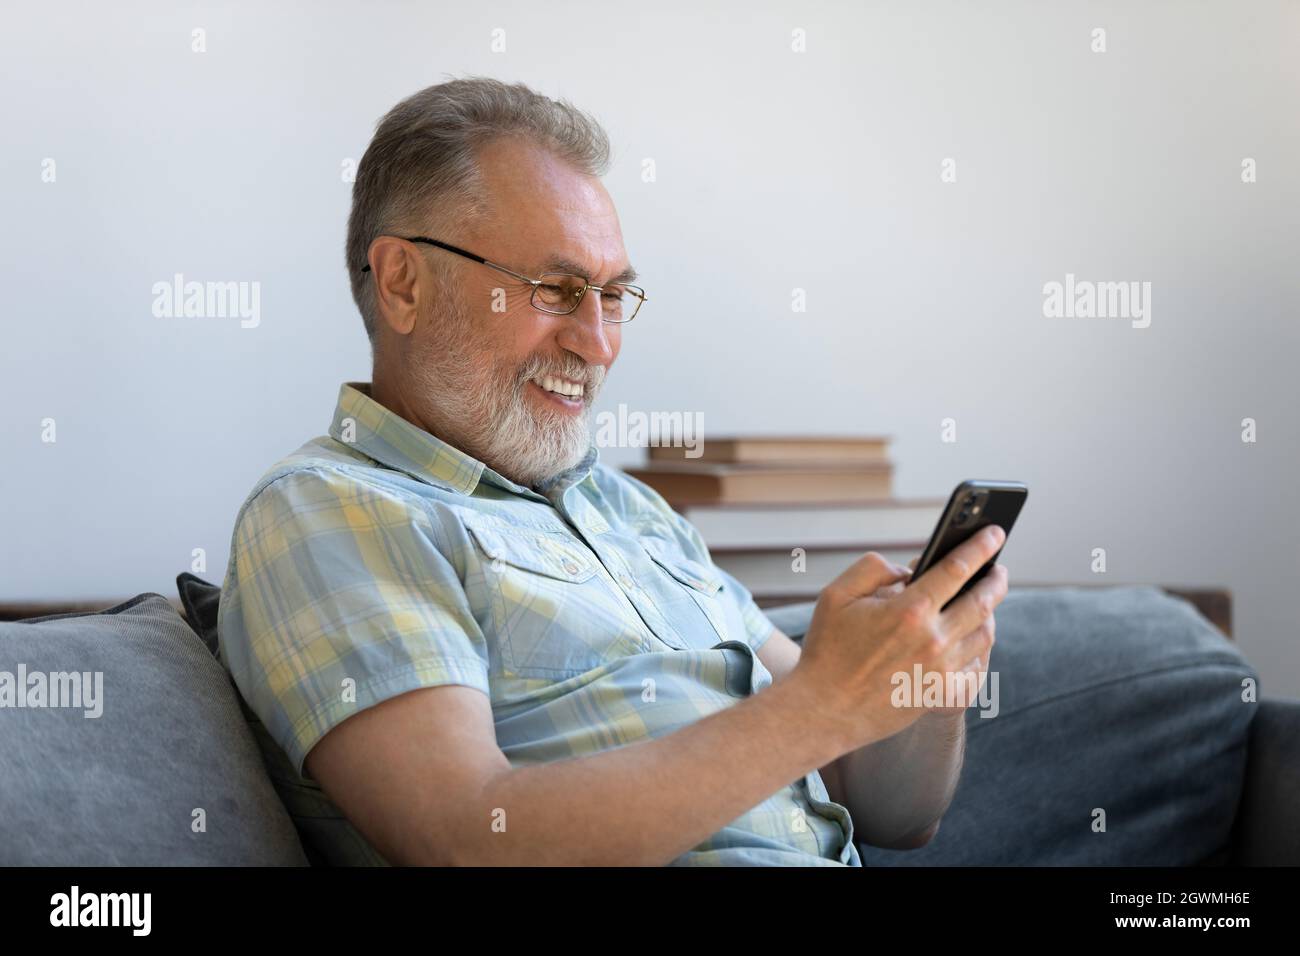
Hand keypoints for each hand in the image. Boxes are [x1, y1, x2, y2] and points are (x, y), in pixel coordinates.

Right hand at [794, 526, 1009, 748]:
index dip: (980, 547)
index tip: (995, 532)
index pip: (957, 569)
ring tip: (986, 602)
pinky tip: (973, 641)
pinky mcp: (942, 696)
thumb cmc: (827, 650)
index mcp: (908, 610)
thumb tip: (906, 570)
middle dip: (996, 580)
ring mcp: (942, 671)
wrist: (824, 710)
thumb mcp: (836, 595)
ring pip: (984, 635)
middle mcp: (932, 640)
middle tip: (999, 570)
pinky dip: (980, 650)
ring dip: (990, 613)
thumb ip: (872, 569)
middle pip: (983, 602)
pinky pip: (977, 669)